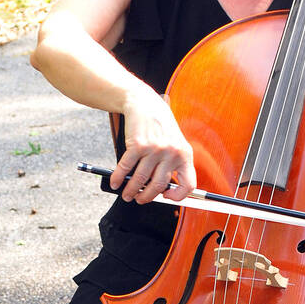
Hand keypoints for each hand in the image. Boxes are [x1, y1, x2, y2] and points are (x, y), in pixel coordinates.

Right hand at [109, 86, 195, 204]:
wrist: (145, 104)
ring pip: (141, 180)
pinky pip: (126, 168)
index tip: (167, 197)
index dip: (178, 196)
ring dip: (130, 190)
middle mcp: (171, 153)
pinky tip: (116, 182)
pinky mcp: (137, 145)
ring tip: (127, 194)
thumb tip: (164, 190)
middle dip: (146, 197)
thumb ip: (174, 164)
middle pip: (158, 186)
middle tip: (139, 199)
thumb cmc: (161, 125)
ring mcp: (154, 149)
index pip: (188, 184)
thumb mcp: (176, 143)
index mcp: (185, 154)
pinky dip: (118, 178)